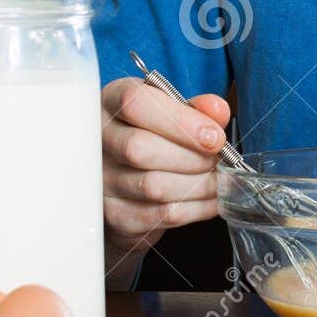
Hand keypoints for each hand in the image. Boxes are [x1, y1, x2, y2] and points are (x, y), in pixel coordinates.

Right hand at [102, 76, 230, 283]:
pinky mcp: (114, 214)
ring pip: (152, 186)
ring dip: (197, 185)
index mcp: (112, 101)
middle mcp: (98, 139)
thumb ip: (198, 108)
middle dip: (192, 157)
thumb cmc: (155, 136)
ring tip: (217, 179)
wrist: (131, 180)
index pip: (136, 103)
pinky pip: (160, 215)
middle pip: (139, 149)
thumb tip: (217, 109)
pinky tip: (210, 199)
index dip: (182, 121)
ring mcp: (102, 180)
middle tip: (218, 160)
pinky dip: (196, 208)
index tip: (215, 137)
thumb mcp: (174, 111)